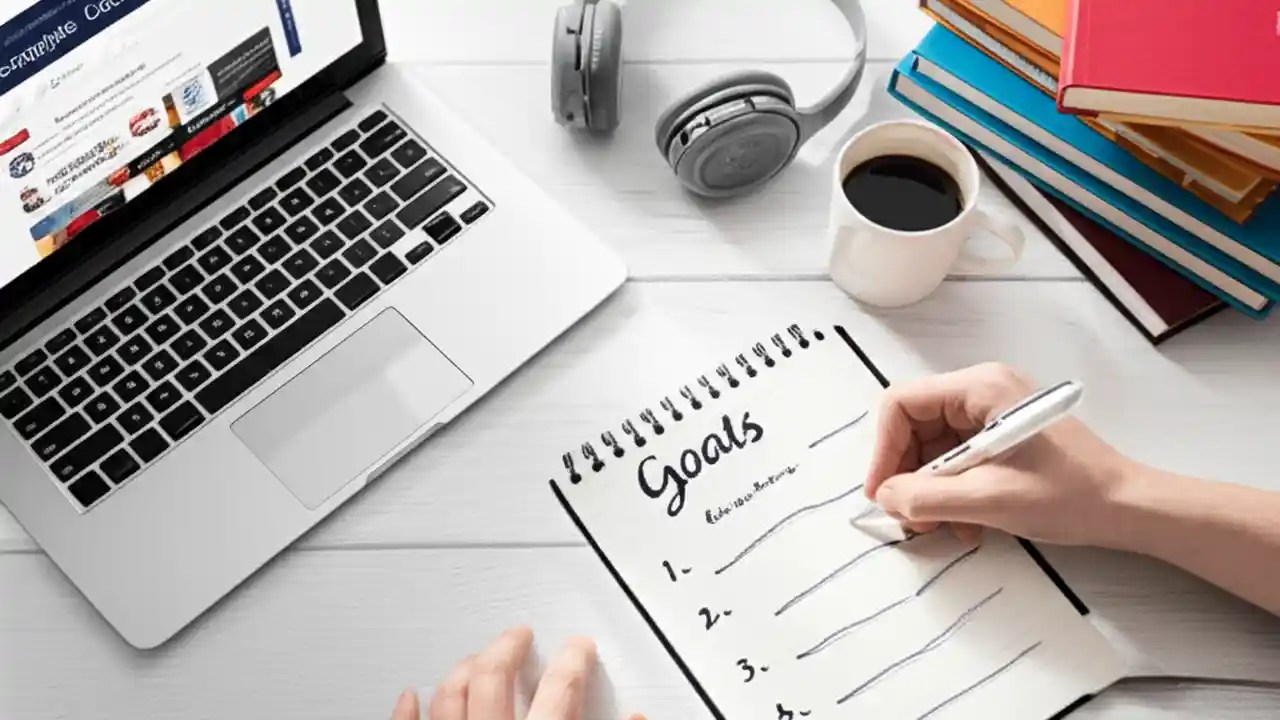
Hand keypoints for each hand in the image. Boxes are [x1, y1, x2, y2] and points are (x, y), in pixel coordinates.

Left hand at [390, 627, 644, 719]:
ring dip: (463, 670)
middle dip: (508, 646)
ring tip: (477, 657)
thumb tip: (636, 719)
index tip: (578, 647)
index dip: (573, 660)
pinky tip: (410, 696)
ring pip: (449, 694)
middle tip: (520, 633)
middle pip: (494, 675)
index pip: (561, 688)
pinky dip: (408, 710)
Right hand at [864, 363, 1136, 547]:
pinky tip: (963, 523)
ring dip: (929, 490)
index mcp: (979, 388)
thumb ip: (926, 497)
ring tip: (937, 526)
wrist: (1129, 508)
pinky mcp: (1004, 438)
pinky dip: (951, 492)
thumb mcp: (988, 499)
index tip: (882, 492)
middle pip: (915, 426)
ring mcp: (994, 414)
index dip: (883, 449)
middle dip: (907, 474)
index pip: (902, 404)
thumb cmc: (1071, 495)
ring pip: (934, 447)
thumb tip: (885, 496)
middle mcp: (983, 391)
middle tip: (907, 516)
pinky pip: (958, 460)